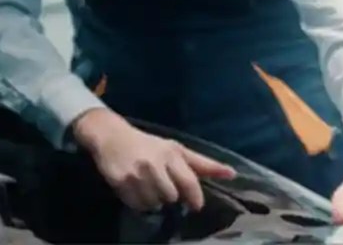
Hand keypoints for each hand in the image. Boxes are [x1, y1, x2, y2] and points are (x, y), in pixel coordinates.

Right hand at [72, 108, 235, 211]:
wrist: (111, 137)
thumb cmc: (148, 145)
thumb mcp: (176, 150)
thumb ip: (203, 164)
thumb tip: (231, 174)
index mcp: (172, 154)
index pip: (189, 182)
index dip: (194, 198)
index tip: (195, 205)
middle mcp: (155, 163)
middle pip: (172, 197)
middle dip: (170, 196)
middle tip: (163, 186)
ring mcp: (137, 174)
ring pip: (154, 203)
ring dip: (153, 200)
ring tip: (148, 186)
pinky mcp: (121, 182)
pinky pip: (137, 205)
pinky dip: (138, 202)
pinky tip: (135, 189)